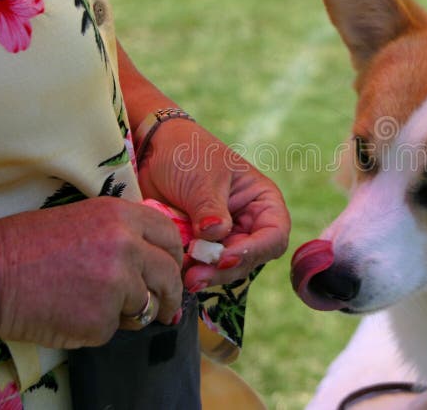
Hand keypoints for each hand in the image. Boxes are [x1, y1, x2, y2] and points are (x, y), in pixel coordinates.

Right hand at [0, 197, 183, 348]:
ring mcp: (117, 286)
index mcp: (121, 216)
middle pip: (169, 275)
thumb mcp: (84, 219)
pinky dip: (97, 328)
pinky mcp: (102, 321)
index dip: (174, 257)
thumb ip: (124, 234)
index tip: (172, 269)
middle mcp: (127, 247)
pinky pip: (114, 329)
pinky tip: (69, 313)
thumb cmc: (27, 246)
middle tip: (163, 306)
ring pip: (145, 306)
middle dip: (170, 294)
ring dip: (128, 312)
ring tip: (91, 302)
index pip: (170, 236)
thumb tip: (156, 258)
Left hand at [136, 119, 290, 289]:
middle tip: (196, 276)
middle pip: (249, 259)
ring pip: (225, 268)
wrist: (152, 151)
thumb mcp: (203, 178)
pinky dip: (191, 271)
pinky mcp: (200, 246)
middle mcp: (248, 223)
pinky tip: (176, 270)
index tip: (223, 258)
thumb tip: (214, 234)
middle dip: (224, 270)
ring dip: (206, 274)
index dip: (254, 251)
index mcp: (262, 201)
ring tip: (184, 274)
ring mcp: (224, 237)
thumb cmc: (188, 153)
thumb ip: (210, 209)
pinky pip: (202, 267)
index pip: (274, 235)